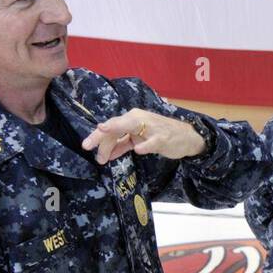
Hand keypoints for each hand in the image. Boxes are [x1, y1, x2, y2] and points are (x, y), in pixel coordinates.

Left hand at [81, 108, 205, 163]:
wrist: (186, 137)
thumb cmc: (159, 136)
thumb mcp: (138, 140)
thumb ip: (122, 145)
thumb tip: (105, 154)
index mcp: (132, 119)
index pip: (111, 127)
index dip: (97, 136)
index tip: (86, 145)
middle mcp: (139, 119)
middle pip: (116, 127)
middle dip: (101, 138)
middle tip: (87, 148)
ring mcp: (151, 128)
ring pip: (130, 129)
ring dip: (117, 140)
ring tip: (106, 150)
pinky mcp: (163, 137)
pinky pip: (152, 141)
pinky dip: (145, 145)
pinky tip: (138, 150)